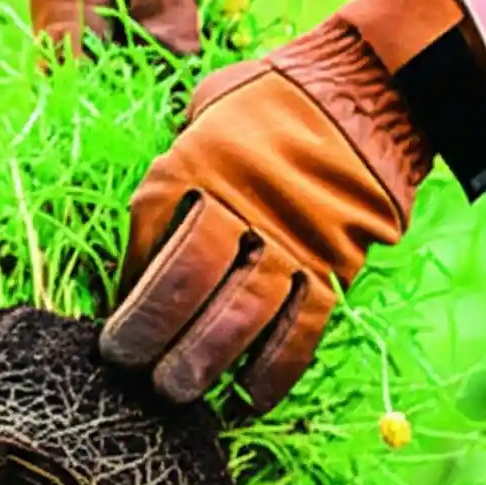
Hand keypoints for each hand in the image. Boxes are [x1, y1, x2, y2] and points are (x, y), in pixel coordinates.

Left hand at [99, 0, 485, 412]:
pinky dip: (273, 370)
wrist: (372, 87)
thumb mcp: (207, 113)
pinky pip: (298, 331)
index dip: (125, 287)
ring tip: (177, 392)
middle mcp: (235, 208)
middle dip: (147, 336)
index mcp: (192, 166)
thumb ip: (180, 167)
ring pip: (236, 318)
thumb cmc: (274, 97)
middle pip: (182, 287)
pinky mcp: (332, 268)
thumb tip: (154, 226)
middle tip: (128, 367)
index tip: (113, 312)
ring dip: (202, 362)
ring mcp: (287, 242)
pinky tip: (249, 397)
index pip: (146, 243)